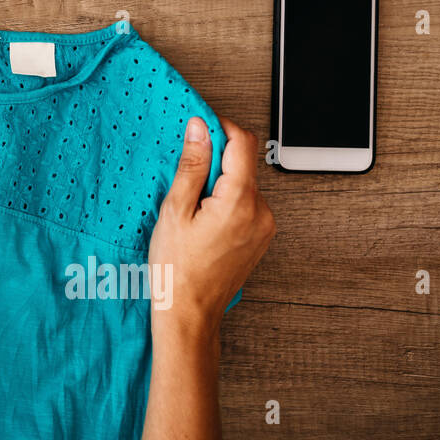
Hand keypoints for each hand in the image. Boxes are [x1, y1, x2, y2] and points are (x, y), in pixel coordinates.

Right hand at [148, 116, 275, 344]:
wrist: (190, 311)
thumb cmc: (177, 268)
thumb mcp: (175, 210)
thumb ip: (191, 165)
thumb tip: (199, 130)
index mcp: (240, 201)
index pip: (242, 143)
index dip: (220, 127)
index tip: (198, 128)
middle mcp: (261, 211)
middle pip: (243, 163)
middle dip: (215, 160)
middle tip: (184, 177)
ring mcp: (264, 226)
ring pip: (244, 183)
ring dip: (219, 182)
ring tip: (190, 207)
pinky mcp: (261, 236)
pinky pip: (246, 204)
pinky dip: (225, 200)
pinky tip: (202, 220)